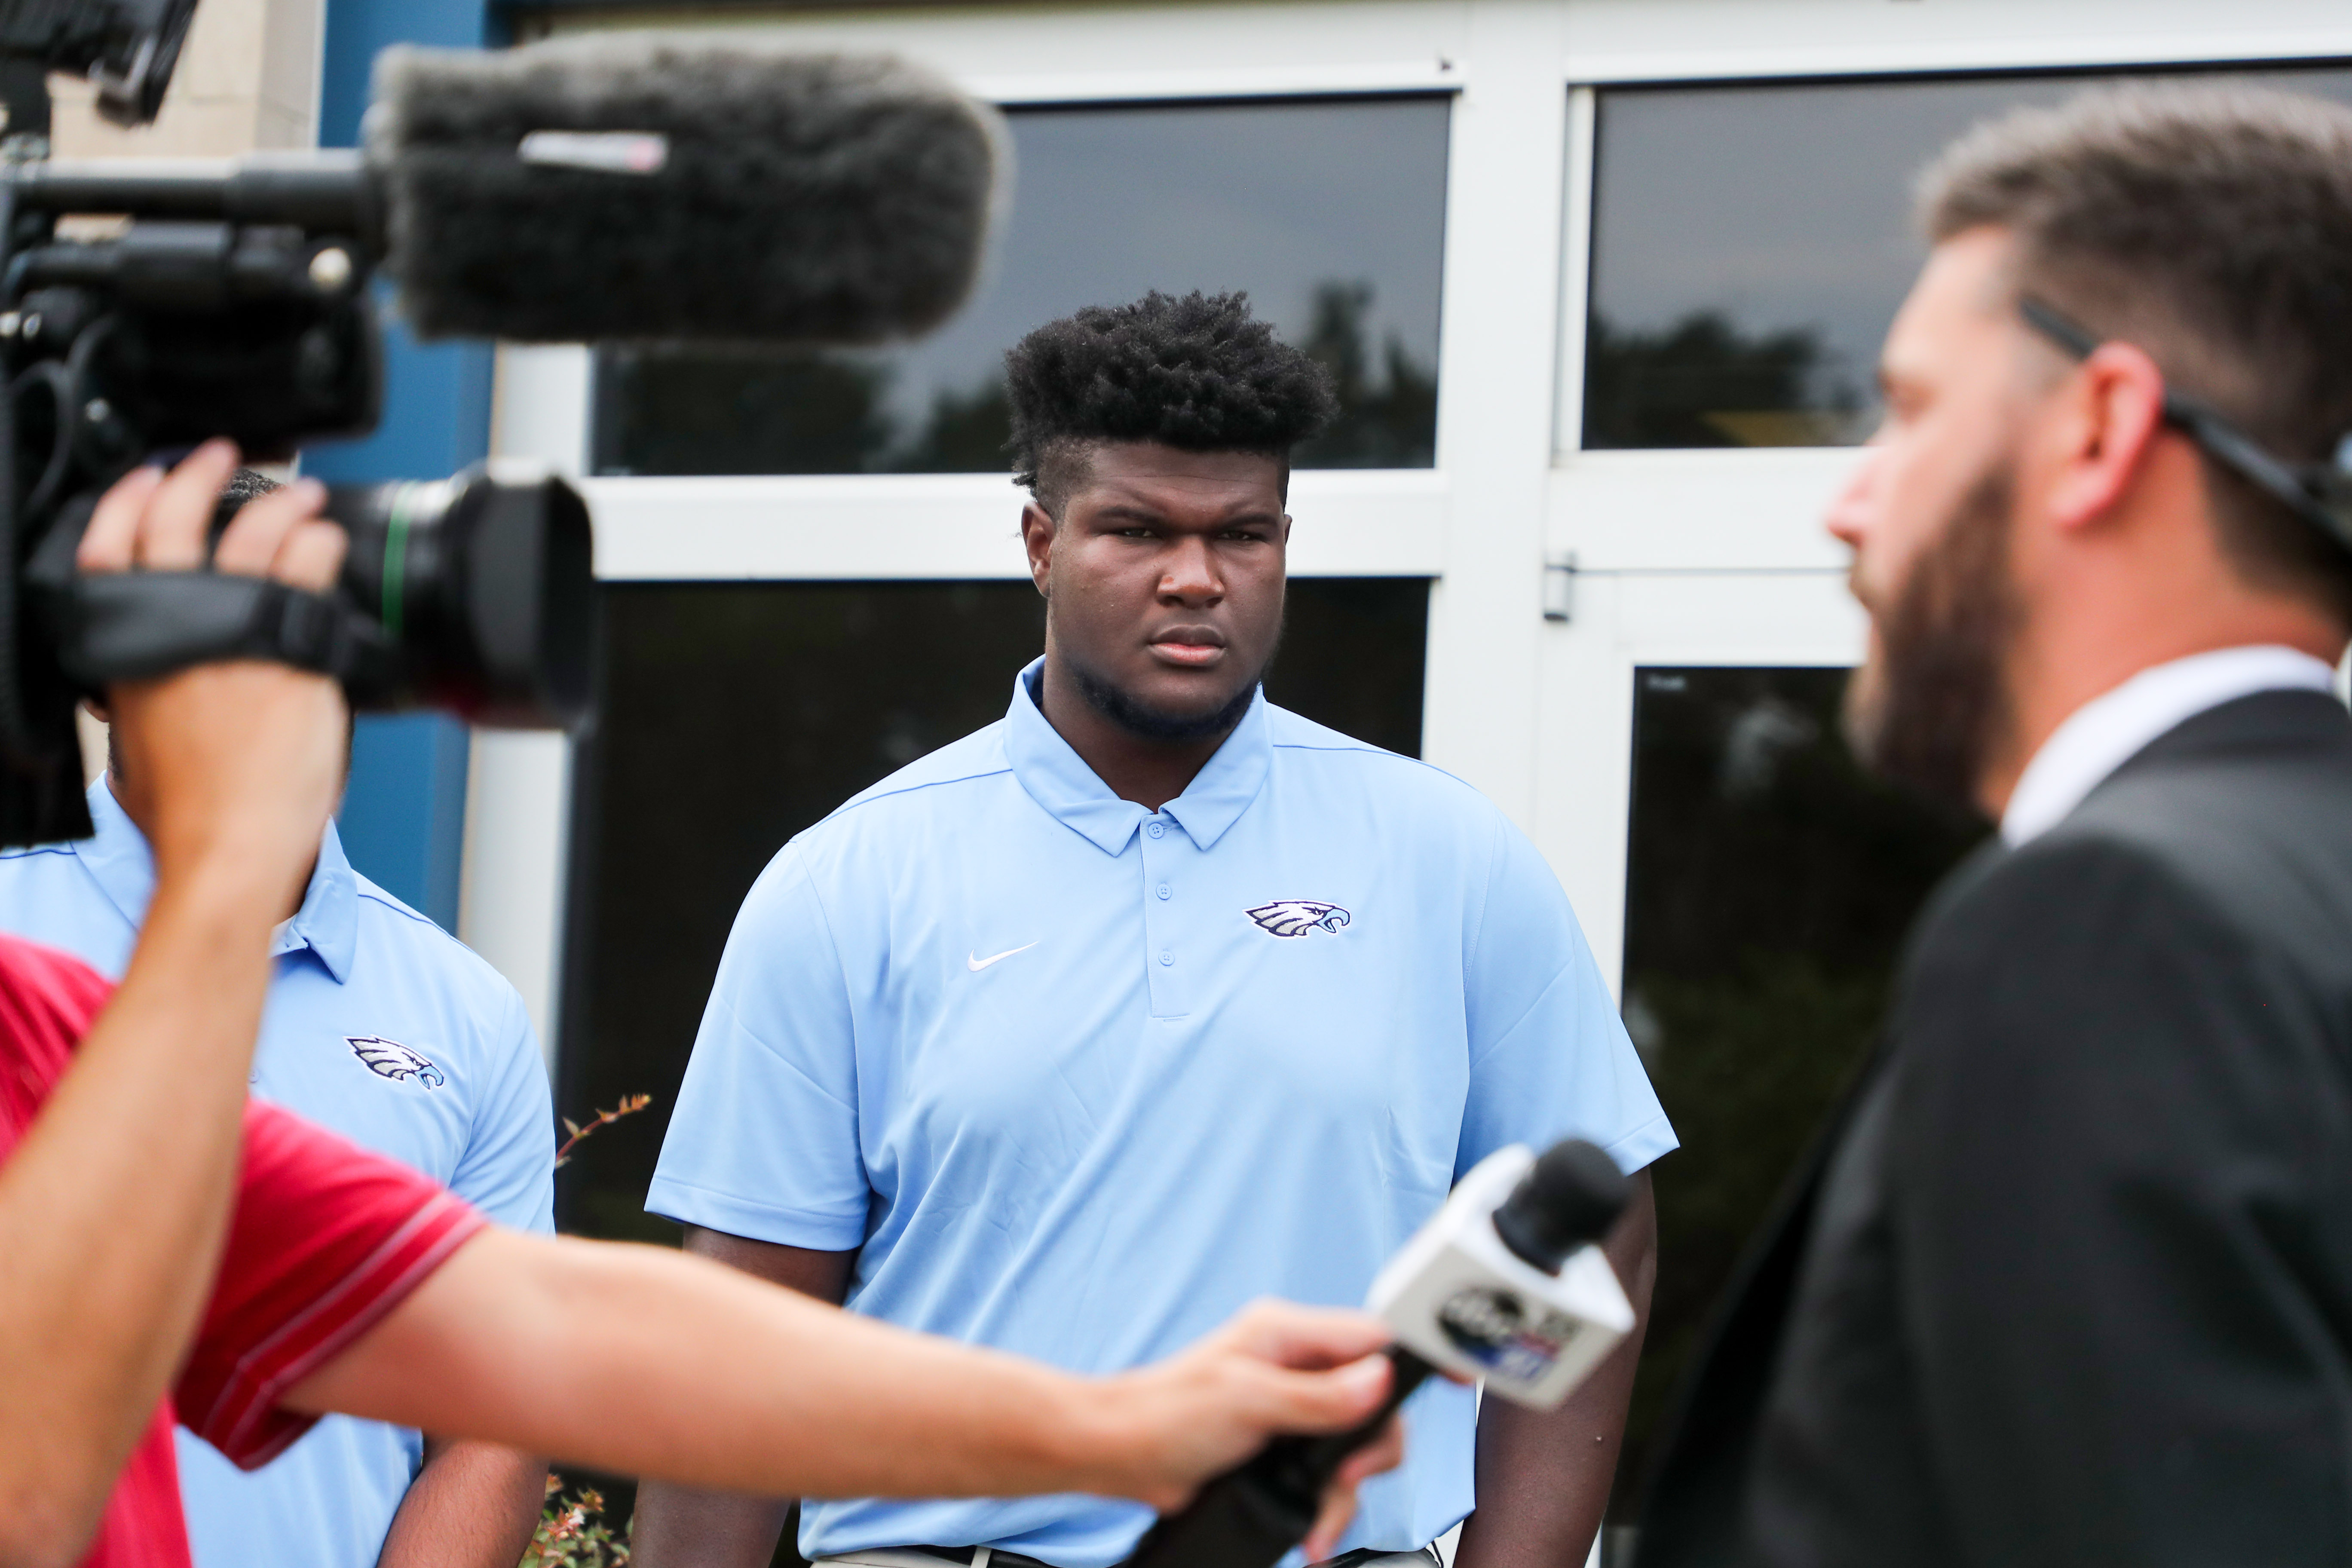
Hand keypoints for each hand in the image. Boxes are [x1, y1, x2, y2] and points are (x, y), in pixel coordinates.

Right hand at [77, 440, 347, 908]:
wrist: (234, 840)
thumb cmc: (191, 810)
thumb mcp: (138, 743)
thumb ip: (142, 697)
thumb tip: (148, 685)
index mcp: (128, 648)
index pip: (106, 550)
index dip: (124, 503)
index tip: (145, 479)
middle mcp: (178, 628)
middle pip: (176, 522)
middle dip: (197, 476)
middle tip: (222, 456)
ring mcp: (237, 630)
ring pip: (254, 535)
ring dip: (279, 503)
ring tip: (299, 495)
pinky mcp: (293, 644)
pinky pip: (309, 570)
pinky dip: (318, 545)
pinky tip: (327, 542)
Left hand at [1092, 1300, 1402, 1560]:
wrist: (1121, 1455)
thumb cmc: (1164, 1413)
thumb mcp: (1247, 1400)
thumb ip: (1317, 1395)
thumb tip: (1377, 1381)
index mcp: (1288, 1333)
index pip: (1373, 1336)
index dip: (1416, 1356)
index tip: (1454, 1377)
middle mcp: (1297, 1364)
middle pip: (1377, 1402)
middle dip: (1370, 1451)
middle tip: (1345, 1476)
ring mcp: (1293, 1405)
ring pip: (1356, 1444)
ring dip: (1345, 1489)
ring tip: (1321, 1517)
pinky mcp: (1284, 1443)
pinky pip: (1328, 1471)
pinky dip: (1326, 1503)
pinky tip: (1314, 1527)